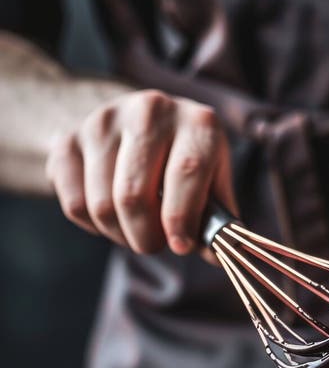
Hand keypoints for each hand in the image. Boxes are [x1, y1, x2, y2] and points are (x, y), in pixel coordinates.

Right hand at [45, 89, 235, 254]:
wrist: (132, 125)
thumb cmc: (182, 162)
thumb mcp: (211, 181)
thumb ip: (217, 220)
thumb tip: (220, 256)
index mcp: (196, 122)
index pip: (187, 172)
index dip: (181, 219)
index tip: (180, 246)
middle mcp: (151, 111)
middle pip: (135, 196)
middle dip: (146, 237)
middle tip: (155, 243)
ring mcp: (104, 121)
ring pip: (102, 206)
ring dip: (120, 235)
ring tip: (135, 230)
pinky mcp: (70, 139)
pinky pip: (76, 205)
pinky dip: (94, 226)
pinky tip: (111, 215)